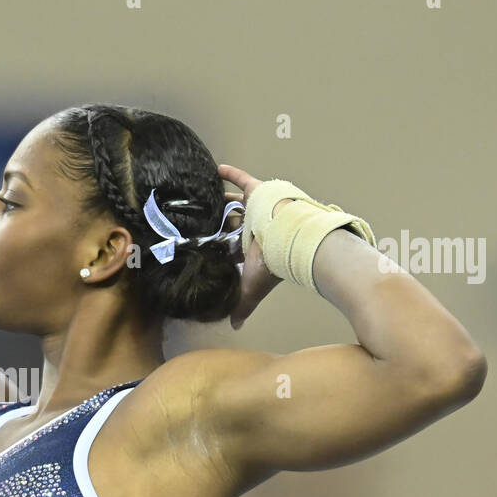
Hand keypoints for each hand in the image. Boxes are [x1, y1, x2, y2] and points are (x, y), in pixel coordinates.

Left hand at [217, 163, 292, 330]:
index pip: (234, 250)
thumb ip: (243, 305)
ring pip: (236, 205)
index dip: (222, 250)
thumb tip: (235, 327)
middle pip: (233, 226)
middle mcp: (255, 229)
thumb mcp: (253, 286)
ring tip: (206, 198)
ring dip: (223, 202)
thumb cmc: (274, 262)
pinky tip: (216, 169)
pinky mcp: (260, 192)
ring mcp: (257, 210)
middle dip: (221, 225)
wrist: (292, 238)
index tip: (208, 248)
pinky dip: (231, 174)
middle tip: (204, 221)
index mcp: (254, 250)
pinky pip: (243, 180)